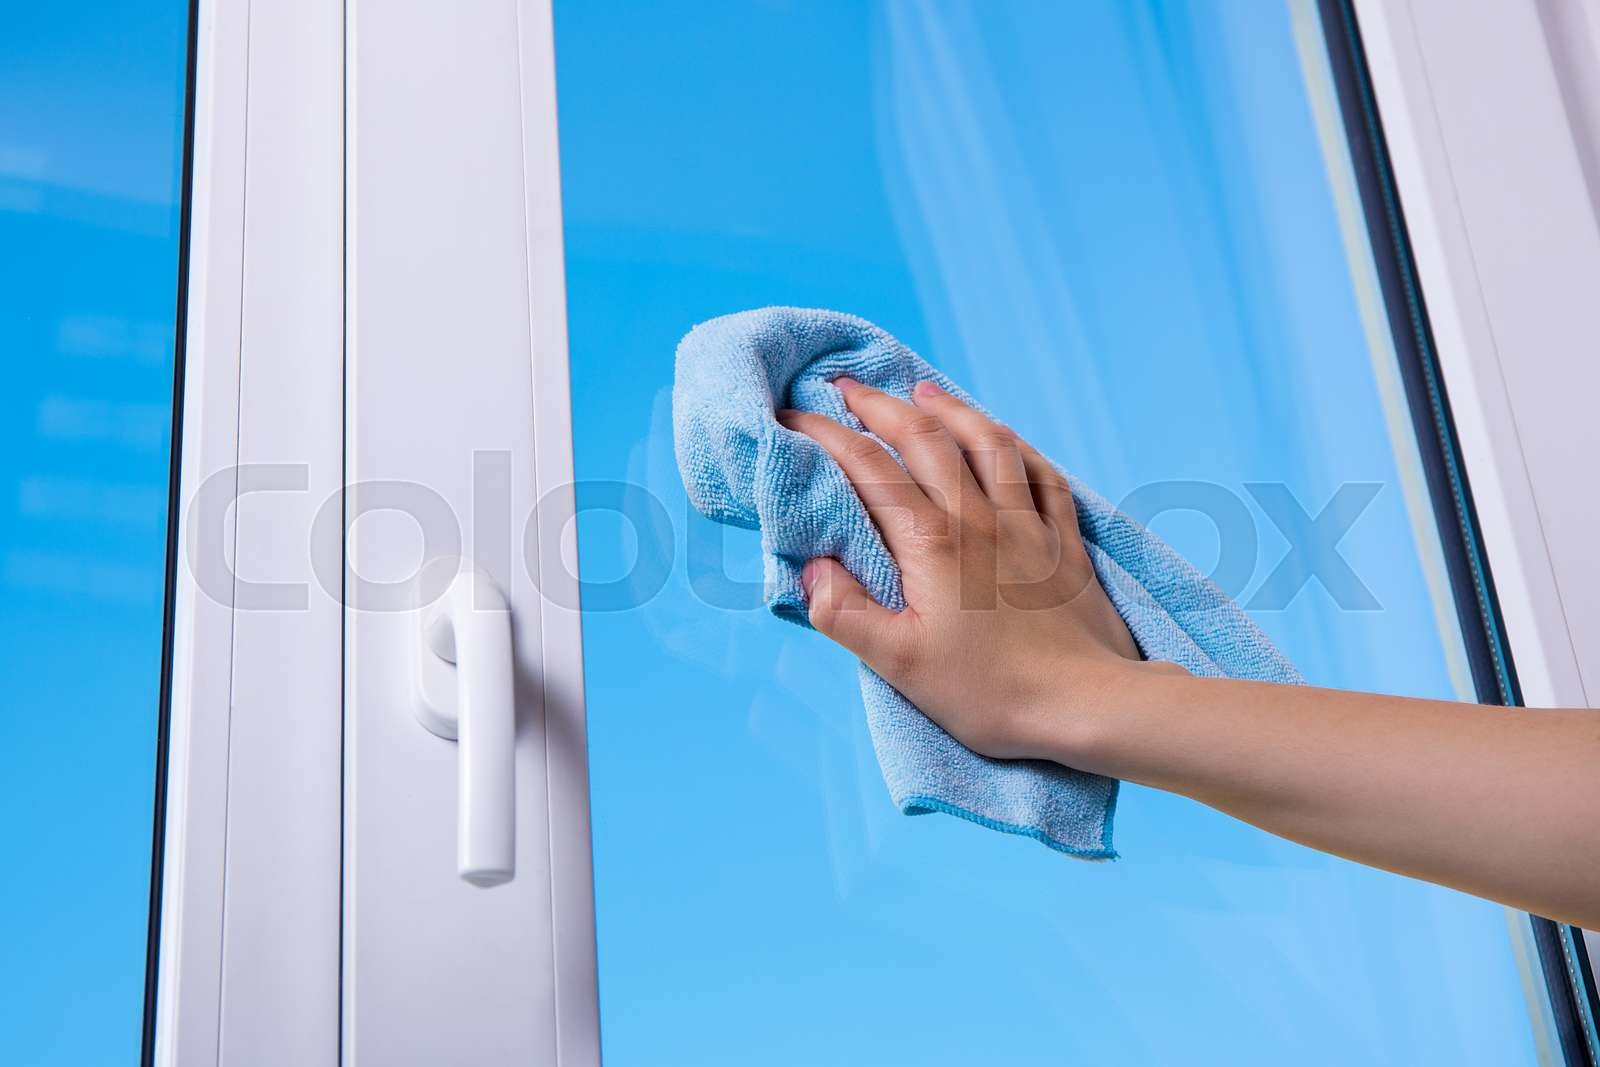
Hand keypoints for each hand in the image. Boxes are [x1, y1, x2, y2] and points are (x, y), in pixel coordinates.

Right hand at [777, 378, 1150, 762]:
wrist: (1086, 705)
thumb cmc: (990, 693)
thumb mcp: (900, 665)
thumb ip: (846, 614)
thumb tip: (809, 569)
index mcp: (932, 544)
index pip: (869, 470)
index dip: (826, 436)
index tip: (793, 417)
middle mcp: (979, 519)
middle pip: (925, 440)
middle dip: (880, 406)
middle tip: (846, 387)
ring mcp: (1028, 526)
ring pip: (989, 443)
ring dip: (951, 410)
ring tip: (923, 392)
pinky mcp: (1065, 545)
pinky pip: (1043, 475)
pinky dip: (1019, 447)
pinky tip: (1007, 439)